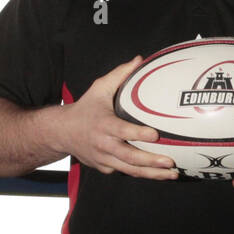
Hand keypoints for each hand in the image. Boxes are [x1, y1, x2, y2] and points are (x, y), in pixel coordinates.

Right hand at [54, 57, 178, 179]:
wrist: (61, 133)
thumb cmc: (85, 108)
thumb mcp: (99, 89)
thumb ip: (120, 75)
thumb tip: (139, 59)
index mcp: (103, 124)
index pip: (122, 131)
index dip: (138, 134)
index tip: (155, 134)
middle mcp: (103, 144)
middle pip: (129, 157)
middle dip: (150, 161)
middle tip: (170, 162)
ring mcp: (104, 158)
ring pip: (129, 169)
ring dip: (152, 174)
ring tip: (172, 174)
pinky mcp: (105, 167)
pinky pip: (125, 172)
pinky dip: (142, 174)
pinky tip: (160, 174)